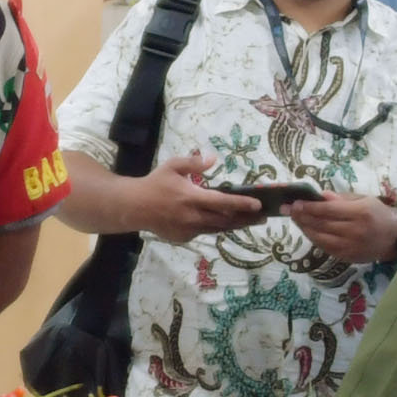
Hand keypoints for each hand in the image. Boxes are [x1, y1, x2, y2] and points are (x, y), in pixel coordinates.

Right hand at [125, 159, 266, 245]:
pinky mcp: (184, 238)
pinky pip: (204, 232)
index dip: (242, 205)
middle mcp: (193, 216)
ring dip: (235, 226)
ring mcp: (189, 230)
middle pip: (226, 220)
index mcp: (192, 197)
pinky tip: (223, 223)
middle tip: (262, 216)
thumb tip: (213, 158)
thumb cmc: (154, 184)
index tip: (258, 205)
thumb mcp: (172, 166)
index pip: (223, 203)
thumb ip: (193, 163)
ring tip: (250, 222)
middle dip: (246, 218)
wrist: (134, 207)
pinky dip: (214, 227)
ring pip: (218, 229)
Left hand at [279, 191, 396, 265]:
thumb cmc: (378, 213)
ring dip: (304, 228)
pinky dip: (314, 238)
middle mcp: (355, 231)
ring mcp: (350, 247)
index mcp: (360, 213)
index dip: (309, 207)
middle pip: (321, 224)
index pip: (328, 211)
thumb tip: (319, 196)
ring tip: (295, 219)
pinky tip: (307, 230)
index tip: (295, 202)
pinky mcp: (347, 258)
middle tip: (287, 210)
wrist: (394, 238)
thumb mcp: (364, 199)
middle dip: (301, 217)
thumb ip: (341, 198)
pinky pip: (325, 247)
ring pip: (320, 238)